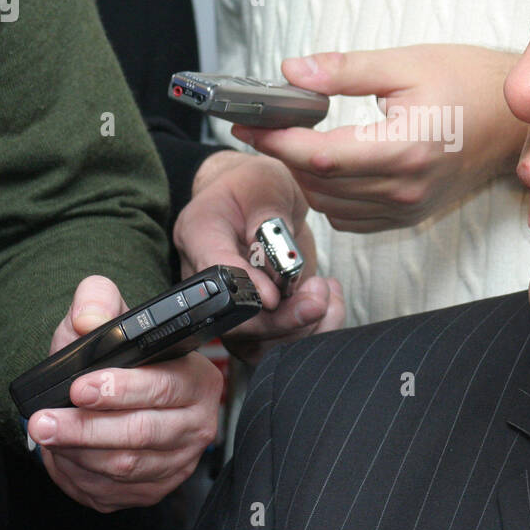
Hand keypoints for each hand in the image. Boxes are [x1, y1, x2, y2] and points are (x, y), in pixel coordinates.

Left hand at [27, 276, 223, 512]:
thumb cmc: (116, 354)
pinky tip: (61, 455)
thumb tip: (87, 320)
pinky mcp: (155, 488)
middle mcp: (196, 424)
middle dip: (87, 429)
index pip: (164, 386)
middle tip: (45, 421)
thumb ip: (98, 300)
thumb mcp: (109, 313)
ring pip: (125, 466)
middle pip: (142, 433)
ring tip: (45, 436)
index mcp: (197, 378)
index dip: (121, 390)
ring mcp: (178, 461)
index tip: (80, 387)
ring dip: (78, 453)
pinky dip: (81, 476)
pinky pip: (115, 491)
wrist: (119, 392)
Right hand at [173, 150, 344, 363]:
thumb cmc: (256, 186)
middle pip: (234, 325)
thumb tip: (279, 258)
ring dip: (303, 329)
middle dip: (282, 320)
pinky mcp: (261, 320)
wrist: (260, 200)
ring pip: (260, 345)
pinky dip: (315, 331)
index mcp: (199, 236)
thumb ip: (269, 215)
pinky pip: (282, 345)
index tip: (277, 294)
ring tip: (326, 293)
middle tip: (318, 297)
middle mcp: (208, 280)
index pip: (215, 275)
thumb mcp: (264, 184)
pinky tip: (330, 301)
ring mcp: (233, 306)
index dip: (246, 292)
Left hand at [233, 44, 524, 231]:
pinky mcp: (409, 215)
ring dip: (304, 176)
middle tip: (268, 124)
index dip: (276, 140)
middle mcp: (406, 187)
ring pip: (330, 205)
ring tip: (298, 140)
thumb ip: (344, 70)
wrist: (515, 120)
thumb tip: (292, 72)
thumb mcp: (405, 63)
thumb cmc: (470, 84)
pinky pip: (351, 218)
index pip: (319, 154)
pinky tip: (330, 165)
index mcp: (406, 147)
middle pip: (318, 182)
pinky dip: (330, 195)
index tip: (250, 123)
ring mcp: (408, 207)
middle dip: (284, 154)